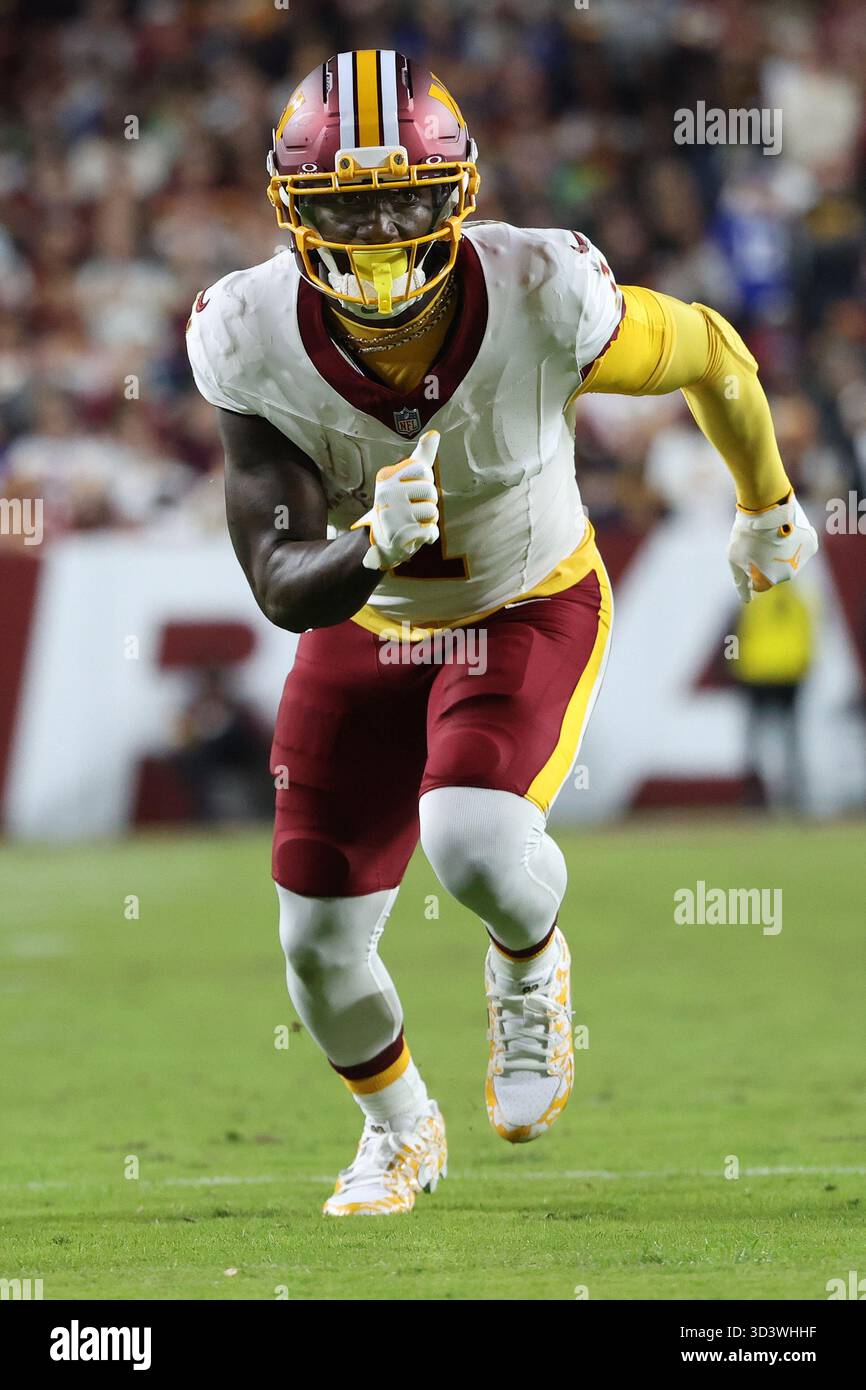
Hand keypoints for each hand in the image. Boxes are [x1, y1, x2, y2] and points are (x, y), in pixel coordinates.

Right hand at [351, 430, 439, 571]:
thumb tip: (435, 433)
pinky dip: (428, 536)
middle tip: (411, 510)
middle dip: (428, 503)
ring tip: (412, 523)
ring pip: (433, 512)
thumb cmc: (399, 505)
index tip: (410, 491)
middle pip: (431, 491)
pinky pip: (431, 532)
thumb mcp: (407, 478)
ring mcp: (392, 514)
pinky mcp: (400, 535)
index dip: (424, 482)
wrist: (381, 541)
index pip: (424, 470)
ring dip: (429, 521)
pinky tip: (414, 536)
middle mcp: (385, 493)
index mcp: (386, 477)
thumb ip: (421, 457)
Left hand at [728, 490, 817, 603]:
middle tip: (758, 542)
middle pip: (774, 573)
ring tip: (771, 534)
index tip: (746, 556)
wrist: (766, 505)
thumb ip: (740, 582)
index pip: (758, 586)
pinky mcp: (811, 545)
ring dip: (781, 552)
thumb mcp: (734, 558)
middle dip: (765, 562)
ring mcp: (801, 560)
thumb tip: (747, 600)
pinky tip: (784, 530)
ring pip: (789, 561)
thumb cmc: (745, 532)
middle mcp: (788, 575)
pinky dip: (794, 542)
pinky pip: (801, 549)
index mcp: (768, 581)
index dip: (749, 571)